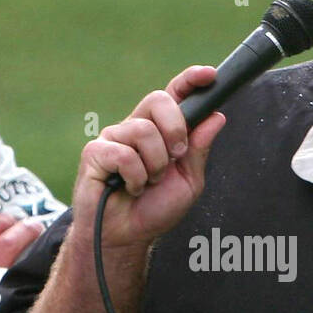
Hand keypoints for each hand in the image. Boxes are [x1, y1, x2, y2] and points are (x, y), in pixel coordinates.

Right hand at [72, 65, 226, 249]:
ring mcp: (114, 138)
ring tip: (147, 183)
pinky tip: (129, 188)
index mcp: (160, 131)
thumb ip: (199, 149)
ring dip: (155, 165)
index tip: (209, 75)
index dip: (190, 80)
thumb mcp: (189, 181)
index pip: (174, 95)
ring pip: (144, 131)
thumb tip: (216, 117)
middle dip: (175, 129)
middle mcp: (136, 128)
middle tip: (175, 158)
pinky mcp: (95, 153)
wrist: (126, 236)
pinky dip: (135, 177)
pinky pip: (125, 154)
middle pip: (158, 100)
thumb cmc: (154, 209)